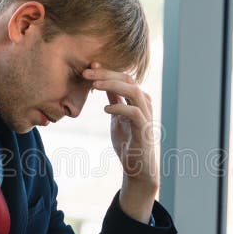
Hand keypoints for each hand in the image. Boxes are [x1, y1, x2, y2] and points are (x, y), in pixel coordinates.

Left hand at [83, 63, 158, 222]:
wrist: (137, 167)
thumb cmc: (128, 141)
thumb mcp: (117, 117)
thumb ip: (115, 100)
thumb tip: (103, 83)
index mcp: (138, 99)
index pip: (123, 77)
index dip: (106, 70)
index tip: (89, 67)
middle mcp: (144, 104)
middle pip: (128, 79)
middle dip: (106, 74)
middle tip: (86, 72)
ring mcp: (146, 115)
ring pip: (133, 91)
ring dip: (113, 85)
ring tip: (95, 84)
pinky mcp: (144, 129)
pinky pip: (134, 113)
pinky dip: (120, 107)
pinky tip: (106, 108)